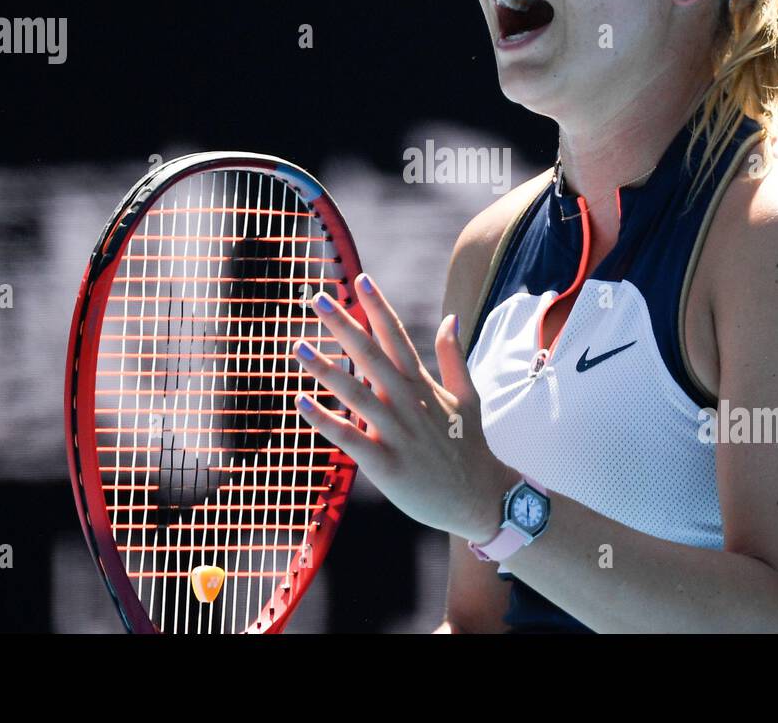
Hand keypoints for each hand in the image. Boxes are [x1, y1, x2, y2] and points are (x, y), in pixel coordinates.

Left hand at [290, 273, 516, 542]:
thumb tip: (451, 318)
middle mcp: (408, 403)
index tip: (360, 279)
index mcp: (422, 385)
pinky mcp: (387, 464)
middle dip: (344, 325)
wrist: (479, 499)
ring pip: (356, 394)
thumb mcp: (467, 396)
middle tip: (316, 298)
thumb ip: (453, 357)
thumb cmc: (469, 446)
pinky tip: (300, 402)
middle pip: (371, 356)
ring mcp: (397, 433)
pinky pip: (350, 438)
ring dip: (326, 369)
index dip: (378, 308)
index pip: (397, 337)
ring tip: (297, 347)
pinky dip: (325, 420)